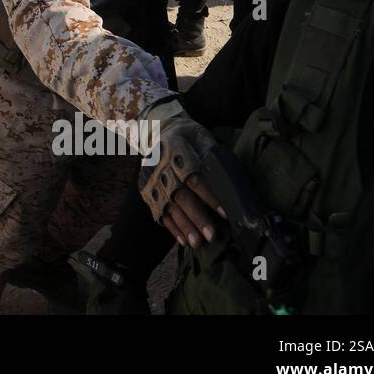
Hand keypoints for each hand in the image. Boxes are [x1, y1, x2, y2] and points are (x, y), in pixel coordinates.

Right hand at [139, 103, 224, 248]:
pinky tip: (184, 240)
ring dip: (184, 226)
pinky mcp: (147, 191)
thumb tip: (226, 175)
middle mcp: (159, 167)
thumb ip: (210, 152)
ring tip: (198, 243)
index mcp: (175, 150)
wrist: (157, 130)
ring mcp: (151, 180)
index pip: (194, 176)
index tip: (225, 212)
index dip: (210, 195)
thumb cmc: (187, 136)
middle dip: (197, 216)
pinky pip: (158, 212)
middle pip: (180, 195)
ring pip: (169, 207)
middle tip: (212, 235)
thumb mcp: (199, 135)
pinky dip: (172, 228)